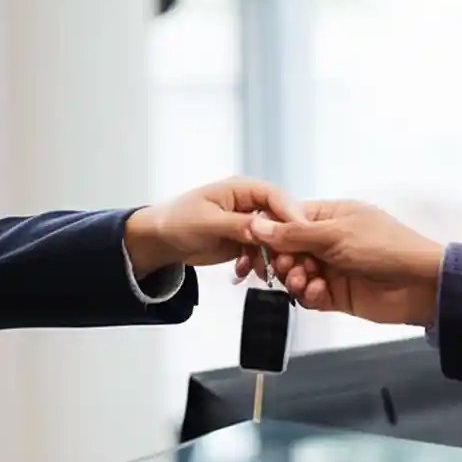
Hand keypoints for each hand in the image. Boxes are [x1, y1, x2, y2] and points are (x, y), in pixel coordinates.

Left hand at [124, 177, 305, 279]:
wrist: (160, 240)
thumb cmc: (176, 220)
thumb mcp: (206, 222)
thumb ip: (236, 224)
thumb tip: (263, 228)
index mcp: (241, 189)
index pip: (275, 196)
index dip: (290, 213)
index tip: (301, 232)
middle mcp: (249, 204)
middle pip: (280, 218)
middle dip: (285, 239)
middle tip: (289, 259)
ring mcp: (249, 223)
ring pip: (274, 239)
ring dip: (273, 255)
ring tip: (266, 270)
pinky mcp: (245, 241)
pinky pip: (262, 252)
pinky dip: (259, 263)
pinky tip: (249, 272)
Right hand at [251, 200, 444, 326]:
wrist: (422, 285)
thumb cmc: (386, 248)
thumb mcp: (335, 235)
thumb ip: (293, 233)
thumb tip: (257, 225)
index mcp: (331, 216)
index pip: (289, 219)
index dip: (272, 231)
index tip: (260, 243)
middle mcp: (328, 240)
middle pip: (288, 249)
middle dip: (283, 259)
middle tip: (288, 266)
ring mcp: (332, 267)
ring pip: (296, 274)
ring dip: (294, 278)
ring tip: (303, 281)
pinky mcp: (337, 293)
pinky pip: (310, 294)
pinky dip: (309, 294)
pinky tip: (318, 292)